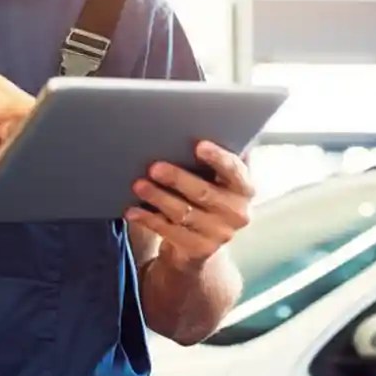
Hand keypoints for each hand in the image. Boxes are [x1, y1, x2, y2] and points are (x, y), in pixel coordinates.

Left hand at [125, 141, 255, 270]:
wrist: (203, 241)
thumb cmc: (205, 194)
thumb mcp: (215, 178)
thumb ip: (212, 159)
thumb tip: (187, 126)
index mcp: (243, 188)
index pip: (234, 170)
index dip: (218, 158)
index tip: (199, 145)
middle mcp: (237, 212)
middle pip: (204, 192)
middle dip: (177, 178)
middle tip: (154, 167)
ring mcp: (219, 234)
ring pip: (183, 213)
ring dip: (158, 197)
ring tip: (138, 185)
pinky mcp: (199, 249)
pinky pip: (169, 232)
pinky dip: (149, 219)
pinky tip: (132, 210)